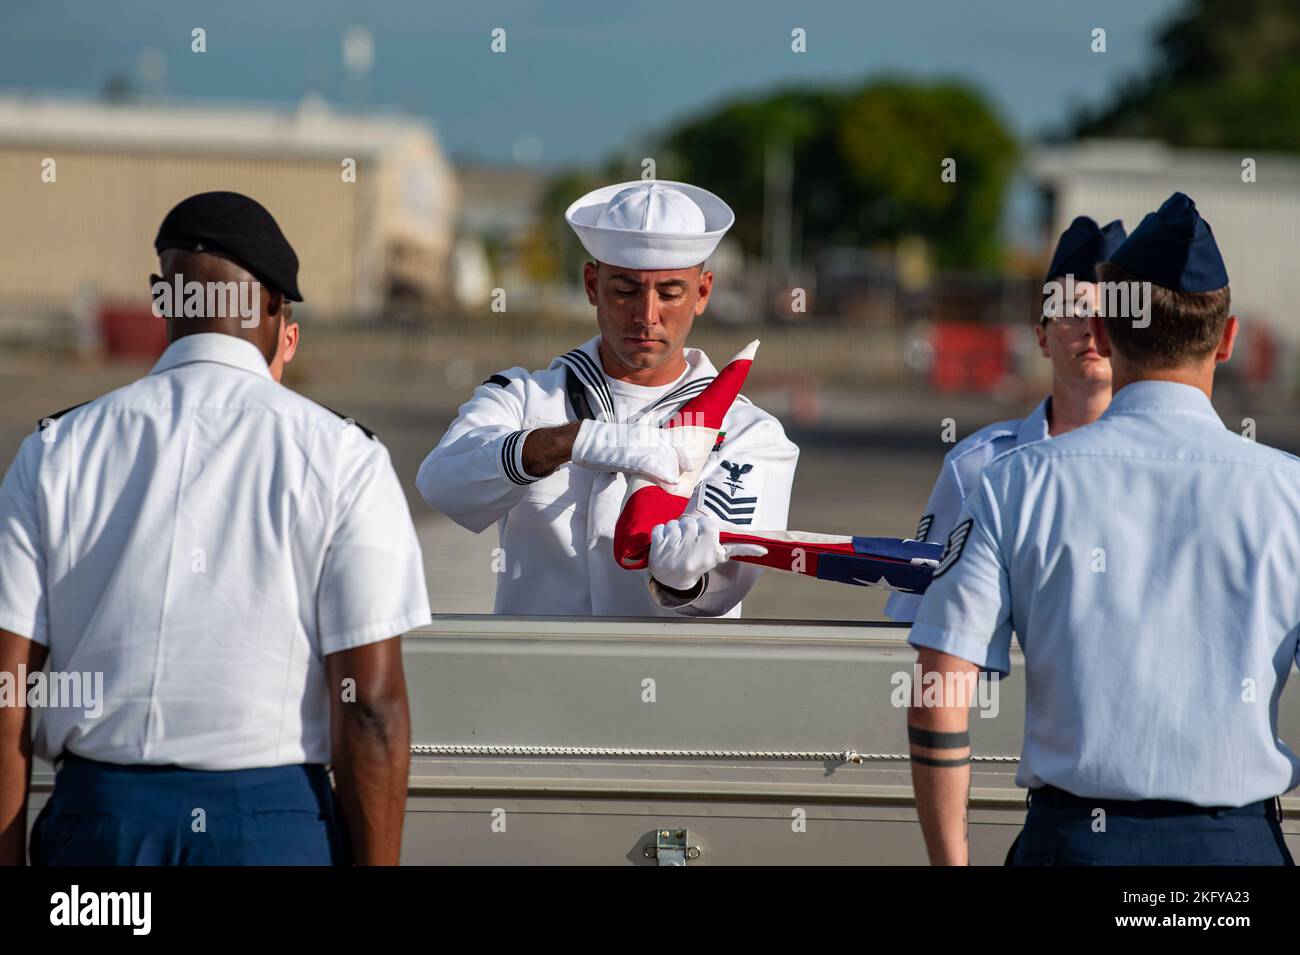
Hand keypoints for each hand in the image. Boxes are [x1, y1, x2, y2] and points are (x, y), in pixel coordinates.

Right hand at [570, 420, 687, 483]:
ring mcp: (639, 446)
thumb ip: (639, 447)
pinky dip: (665, 474)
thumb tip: (645, 461)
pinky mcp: (632, 456)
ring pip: (666, 458)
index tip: (688, 463)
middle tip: (688, 474)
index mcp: (645, 430)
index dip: (681, 452)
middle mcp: (645, 436)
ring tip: (679, 483)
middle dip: (681, 463)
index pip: (670, 439)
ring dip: (674, 471)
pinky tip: (673, 482)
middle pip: (672, 449)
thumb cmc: (605, 443)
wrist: (587, 440)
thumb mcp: (627, 439)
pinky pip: (654, 466)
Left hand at [648, 515, 767, 590]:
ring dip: (675, 532)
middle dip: (689, 530)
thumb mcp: (718, 557)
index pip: (708, 524)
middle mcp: (690, 548)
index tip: (703, 539)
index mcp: (707, 549)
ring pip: (675, 523)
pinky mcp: (656, 545)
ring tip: (677, 545)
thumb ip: (740, 549)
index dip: (705, 530)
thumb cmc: (699, 564)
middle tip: (689, 543)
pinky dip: (661, 533)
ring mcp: (671, 547)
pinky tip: (666, 545)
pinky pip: (660, 527)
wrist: (673, 580)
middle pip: (690, 522)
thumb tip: (764, 550)